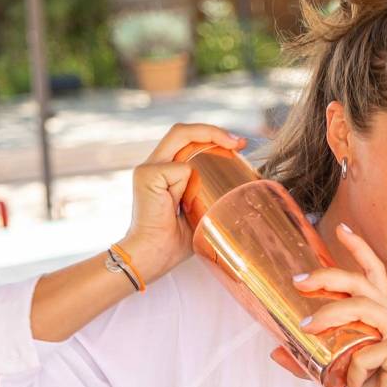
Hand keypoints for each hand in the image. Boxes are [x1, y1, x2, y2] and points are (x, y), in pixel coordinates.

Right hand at [119, 124, 246, 281]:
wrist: (153, 256)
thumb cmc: (173, 242)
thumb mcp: (197, 210)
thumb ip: (206, 193)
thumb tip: (238, 186)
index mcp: (163, 171)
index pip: (185, 140)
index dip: (211, 135)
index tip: (238, 144)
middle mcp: (153, 164)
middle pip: (182, 131)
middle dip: (213, 130)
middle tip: (239, 142)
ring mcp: (148, 168)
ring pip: (182, 140)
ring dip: (206, 148)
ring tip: (228, 157)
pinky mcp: (148, 174)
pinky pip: (182, 169)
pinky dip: (190, 185)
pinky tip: (182, 205)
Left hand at [271, 223, 386, 386]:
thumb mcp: (337, 371)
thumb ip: (309, 361)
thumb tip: (275, 352)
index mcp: (380, 313)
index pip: (372, 272)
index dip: (359, 248)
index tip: (342, 228)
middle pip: (360, 283)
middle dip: (328, 276)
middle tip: (299, 281)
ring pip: (361, 308)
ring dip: (330, 315)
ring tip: (306, 328)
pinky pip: (364, 353)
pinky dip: (350, 371)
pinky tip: (350, 386)